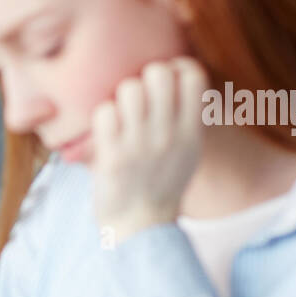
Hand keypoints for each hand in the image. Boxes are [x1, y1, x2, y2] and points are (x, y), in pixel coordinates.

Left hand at [90, 57, 207, 241]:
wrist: (140, 228)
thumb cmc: (160, 183)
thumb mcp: (188, 151)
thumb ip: (187, 115)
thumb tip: (175, 72)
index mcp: (193, 132)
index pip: (192, 74)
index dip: (175, 68)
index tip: (164, 84)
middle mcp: (170, 135)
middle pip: (157, 72)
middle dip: (143, 78)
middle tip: (137, 100)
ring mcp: (141, 145)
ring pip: (128, 88)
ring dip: (120, 97)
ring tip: (121, 117)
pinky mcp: (113, 157)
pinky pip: (104, 112)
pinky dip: (103, 117)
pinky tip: (107, 132)